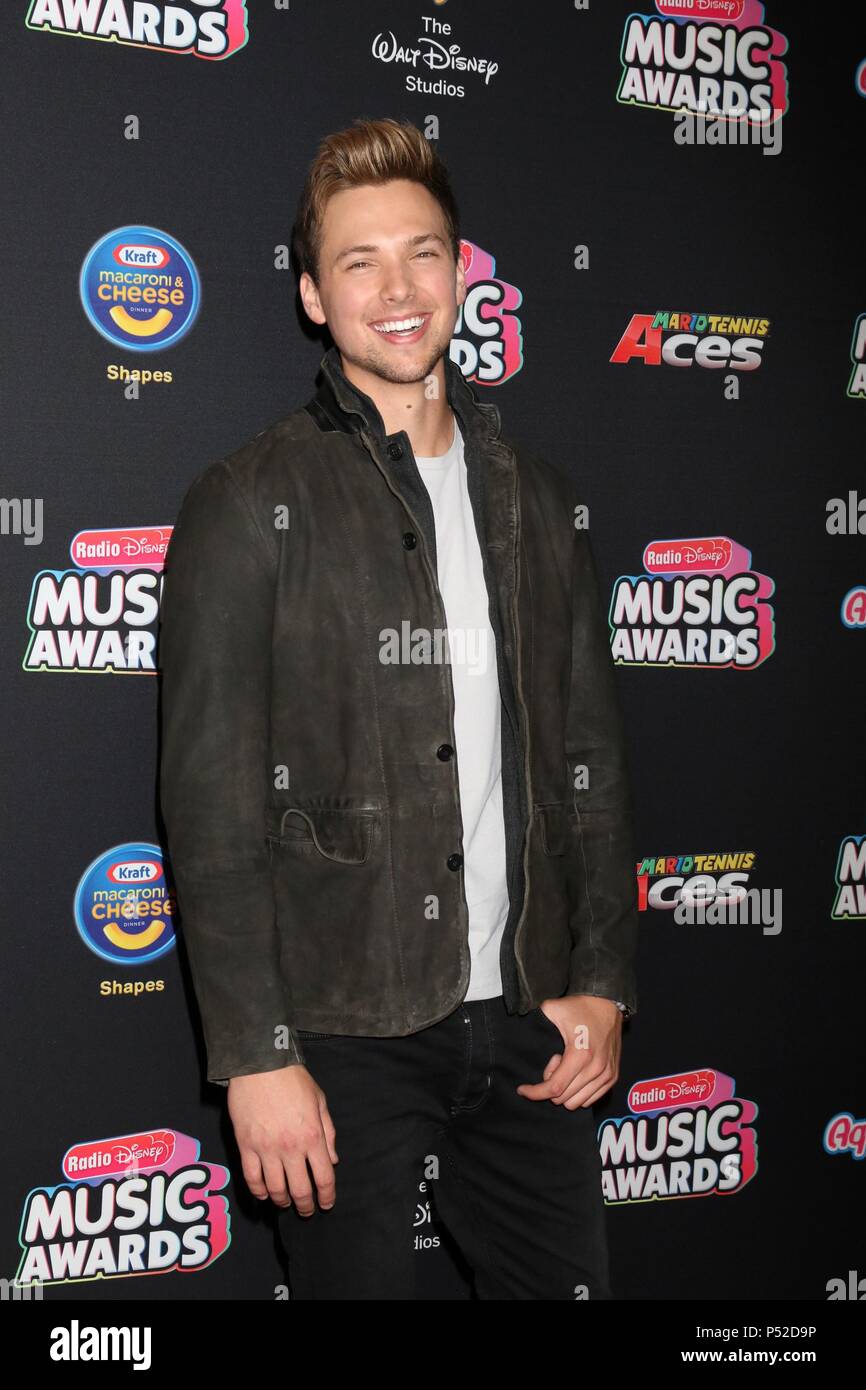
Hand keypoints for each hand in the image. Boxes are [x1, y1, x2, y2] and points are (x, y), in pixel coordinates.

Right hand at [227, 1066, 337, 1214]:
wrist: (260, 1064)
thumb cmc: (293, 1079)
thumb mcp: (320, 1101)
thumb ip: (328, 1132)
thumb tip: (333, 1160)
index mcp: (313, 1136)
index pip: (324, 1177)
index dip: (327, 1196)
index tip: (326, 1203)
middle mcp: (291, 1147)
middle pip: (300, 1190)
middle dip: (306, 1206)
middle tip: (307, 1211)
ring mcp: (266, 1148)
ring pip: (275, 1188)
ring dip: (282, 1201)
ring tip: (285, 1203)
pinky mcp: (246, 1145)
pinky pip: (251, 1177)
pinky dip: (258, 1191)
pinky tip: (264, 1194)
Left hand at [516, 995, 622, 1108]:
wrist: (607, 1003)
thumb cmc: (580, 1007)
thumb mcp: (553, 1009)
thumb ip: (536, 1021)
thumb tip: (523, 1032)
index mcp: (580, 1054)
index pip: (554, 1088)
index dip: (535, 1093)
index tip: (523, 1089)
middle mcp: (596, 1068)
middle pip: (564, 1098)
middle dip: (551, 1085)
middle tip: (554, 1063)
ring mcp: (606, 1074)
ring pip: (577, 1103)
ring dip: (566, 1089)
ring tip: (566, 1066)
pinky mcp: (612, 1077)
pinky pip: (590, 1099)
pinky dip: (578, 1092)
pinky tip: (576, 1072)